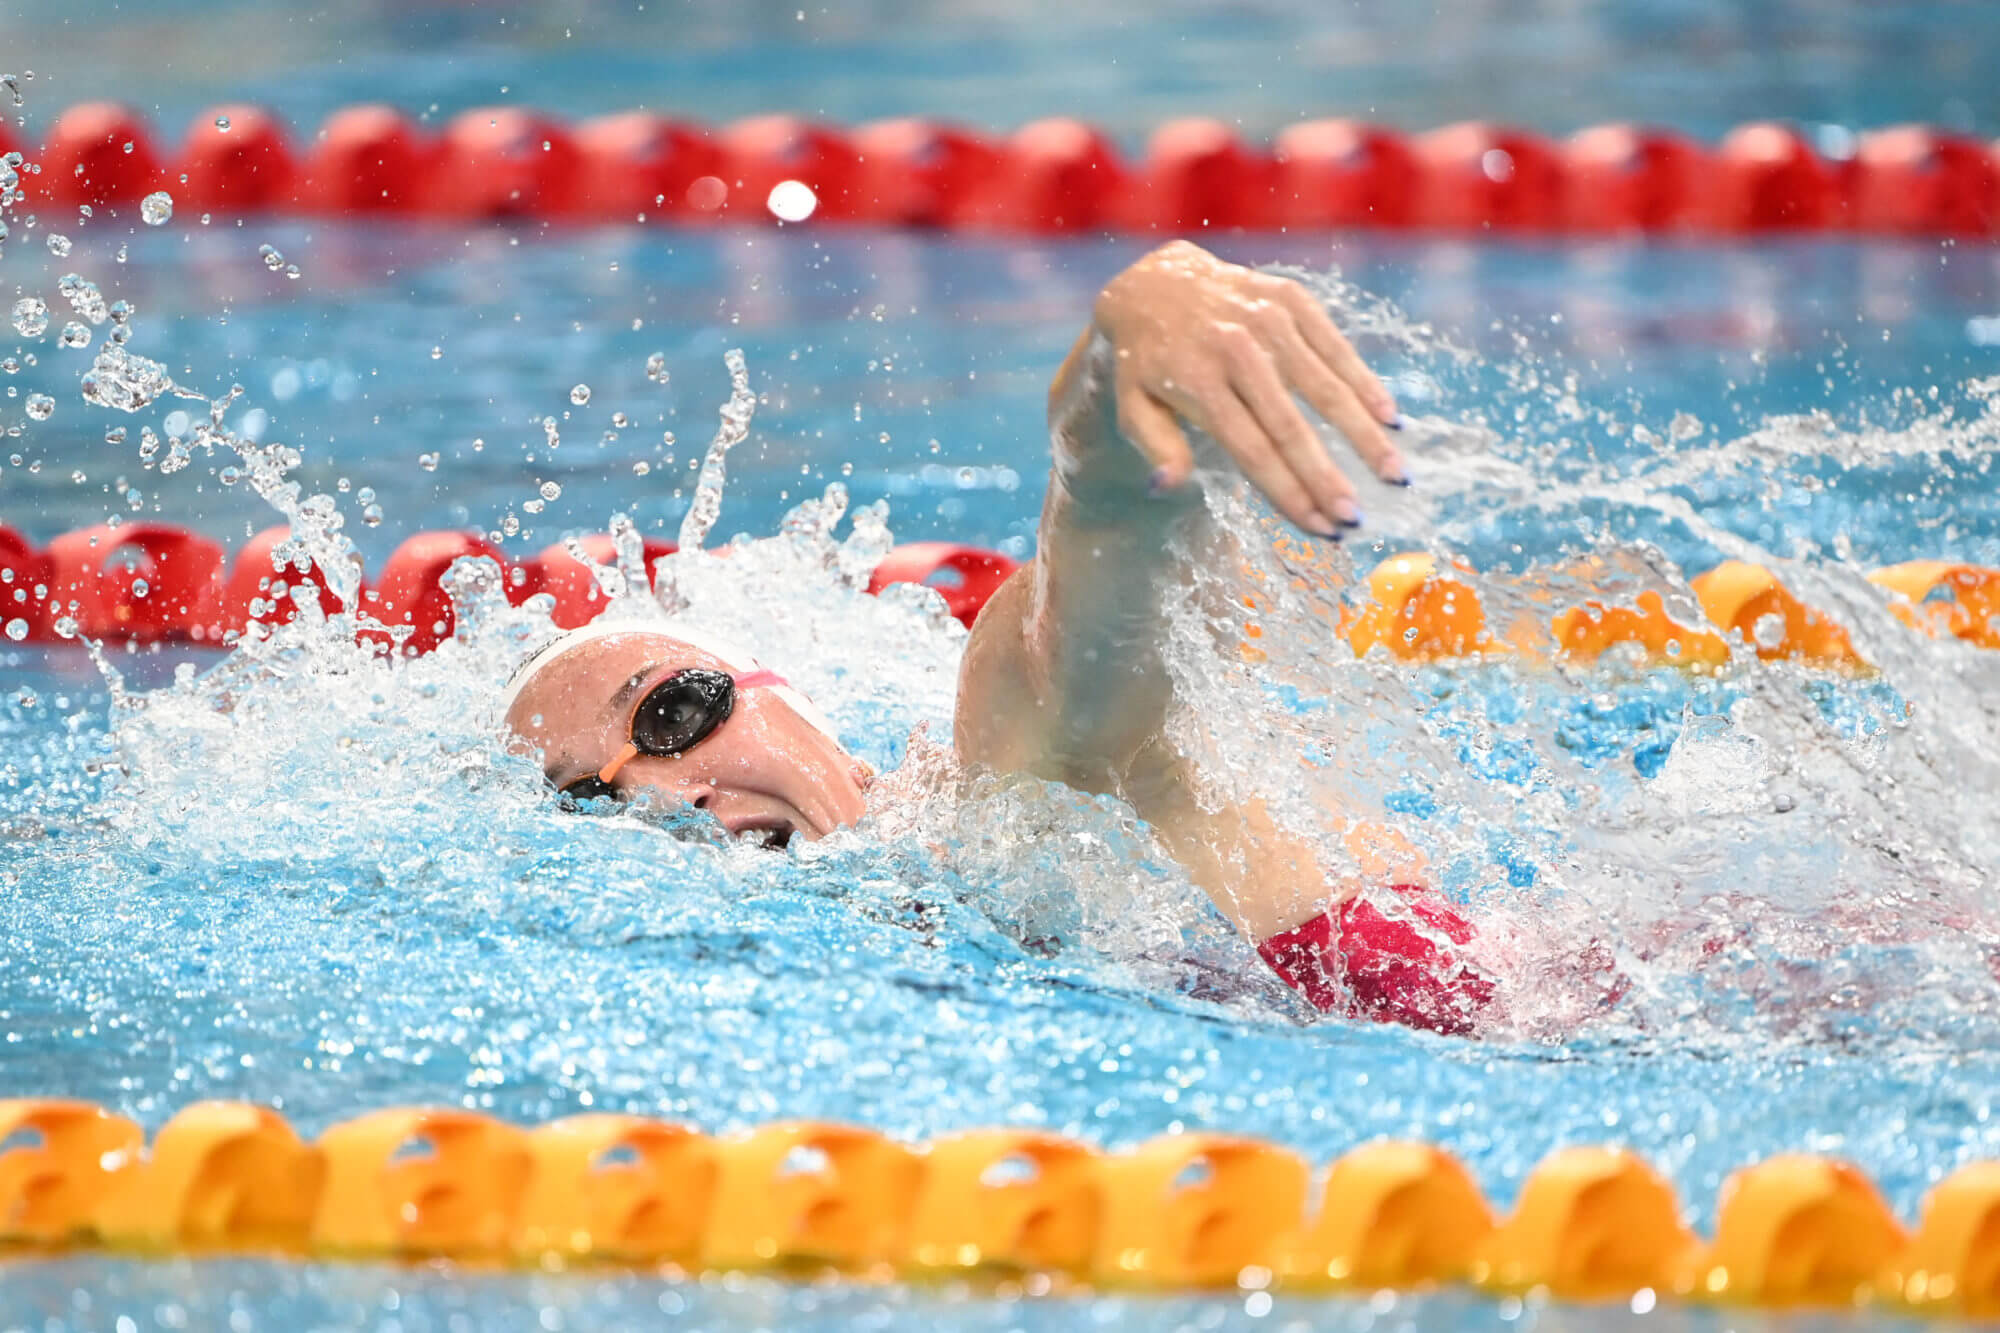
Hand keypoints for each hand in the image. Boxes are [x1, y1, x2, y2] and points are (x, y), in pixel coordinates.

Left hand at [1092, 240, 1404, 535]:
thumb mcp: (1132, 405)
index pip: (1252, 450)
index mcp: (1198, 381)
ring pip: (1325, 387)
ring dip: (1363, 436)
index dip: (1288, 493)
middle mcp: (1236, 348)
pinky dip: (1365, 384)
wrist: (1155, 282)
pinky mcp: (1292, 299)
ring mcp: (1268, 320)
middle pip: (1291, 426)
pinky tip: (1389, 420)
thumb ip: (1156, 445)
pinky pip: (1336, 346)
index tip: (1319, 528)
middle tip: (1357, 517)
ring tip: (1394, 476)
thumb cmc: (1146, 361)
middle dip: (1327, 477)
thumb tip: (1167, 486)